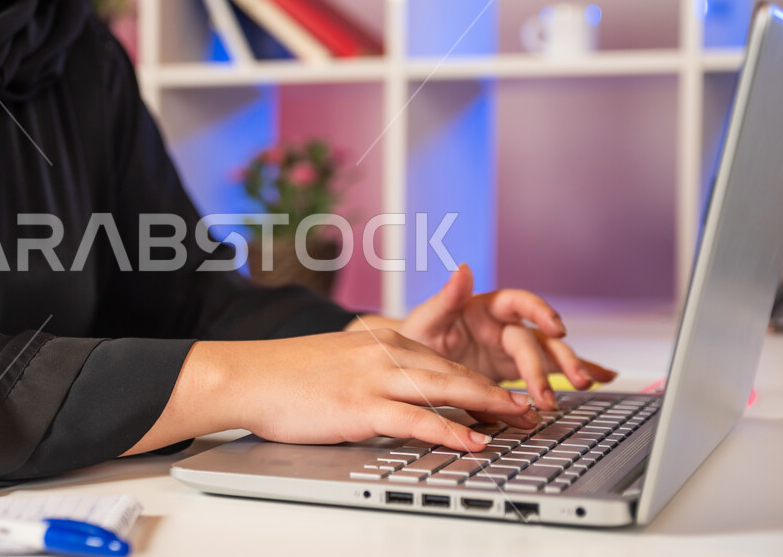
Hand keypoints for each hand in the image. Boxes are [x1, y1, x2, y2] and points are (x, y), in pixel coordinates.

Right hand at [124, 328, 541, 455]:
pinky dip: (449, 430)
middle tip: (534, 405)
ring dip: (488, 404)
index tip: (509, 392)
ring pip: (444, 389)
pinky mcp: (360, 406)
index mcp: (381, 340)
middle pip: (454, 369)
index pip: (443, 358)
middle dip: (499, 388)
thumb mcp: (340, 361)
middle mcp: (384, 353)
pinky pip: (415, 420)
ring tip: (521, 419)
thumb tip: (401, 393)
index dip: (481, 376)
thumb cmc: (288, 375)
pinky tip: (472, 441)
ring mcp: (373, 379)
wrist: (247, 376)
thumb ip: (375, 371)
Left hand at [350, 264, 615, 409]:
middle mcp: (504, 326)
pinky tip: (604, 379)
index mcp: (485, 307)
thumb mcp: (424, 320)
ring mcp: (510, 351)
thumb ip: (445, 298)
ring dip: (569, 369)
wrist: (408, 367)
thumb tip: (462, 267)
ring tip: (586, 385)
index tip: (556, 327)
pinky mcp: (512, 373)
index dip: (540, 311)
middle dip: (557, 359)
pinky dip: (573, 374)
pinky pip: (546, 373)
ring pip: (547, 357)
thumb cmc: (415, 337)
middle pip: (538, 339)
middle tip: (573, 380)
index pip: (519, 303)